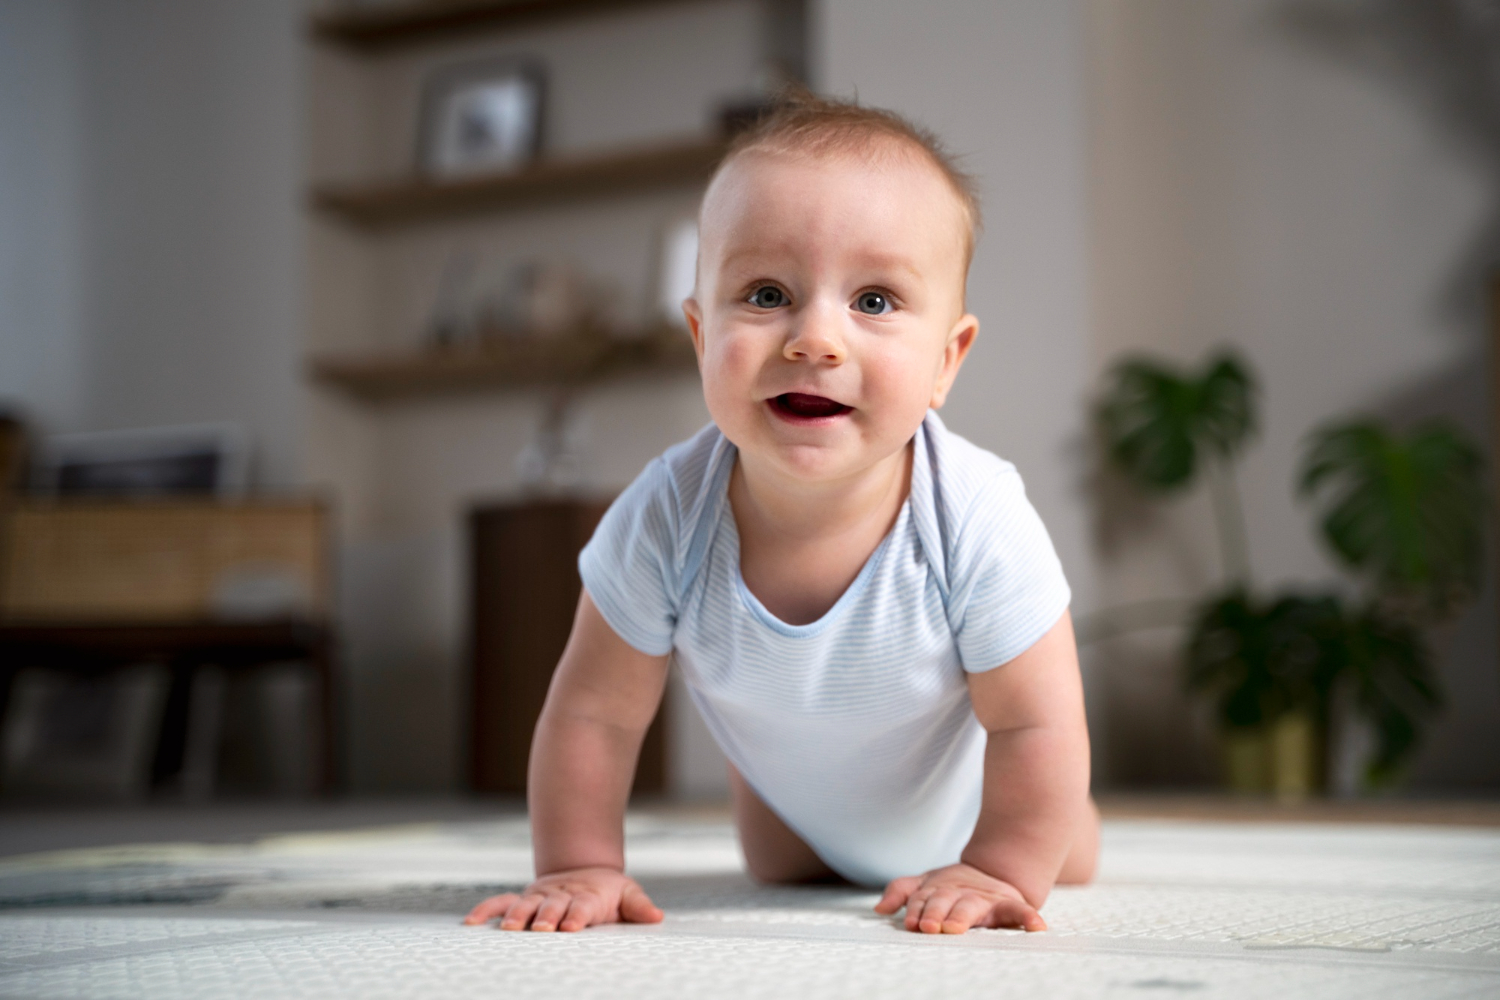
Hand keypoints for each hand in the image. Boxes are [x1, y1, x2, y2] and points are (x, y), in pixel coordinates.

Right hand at [463, 867, 662, 931]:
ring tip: (507, 930)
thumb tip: (657, 916)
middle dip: (545, 917)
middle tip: (539, 929)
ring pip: (525, 905)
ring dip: (516, 916)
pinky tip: (470, 923)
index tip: (569, 927)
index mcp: (587, 897)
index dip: (575, 916)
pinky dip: (486, 911)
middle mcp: (560, 896)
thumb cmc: (609, 892)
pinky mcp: (524, 899)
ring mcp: (540, 897)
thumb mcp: (627, 894)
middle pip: (551, 906)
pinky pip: (501, 903)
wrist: (586, 873)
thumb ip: (639, 906)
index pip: (581, 907)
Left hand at [874, 862, 1045, 933]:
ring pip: (972, 907)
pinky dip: (1028, 917)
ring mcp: (984, 899)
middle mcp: (960, 893)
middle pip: (945, 902)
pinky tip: (1035, 927)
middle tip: (929, 927)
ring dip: (963, 916)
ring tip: (956, 927)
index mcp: (940, 890)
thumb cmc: (953, 888)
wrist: (994, 874)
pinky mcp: (1008, 905)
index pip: (924, 899)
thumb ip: (902, 890)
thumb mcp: (925, 884)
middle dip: (935, 913)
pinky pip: (1019, 911)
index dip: (918, 911)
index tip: (913, 923)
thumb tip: (879, 908)